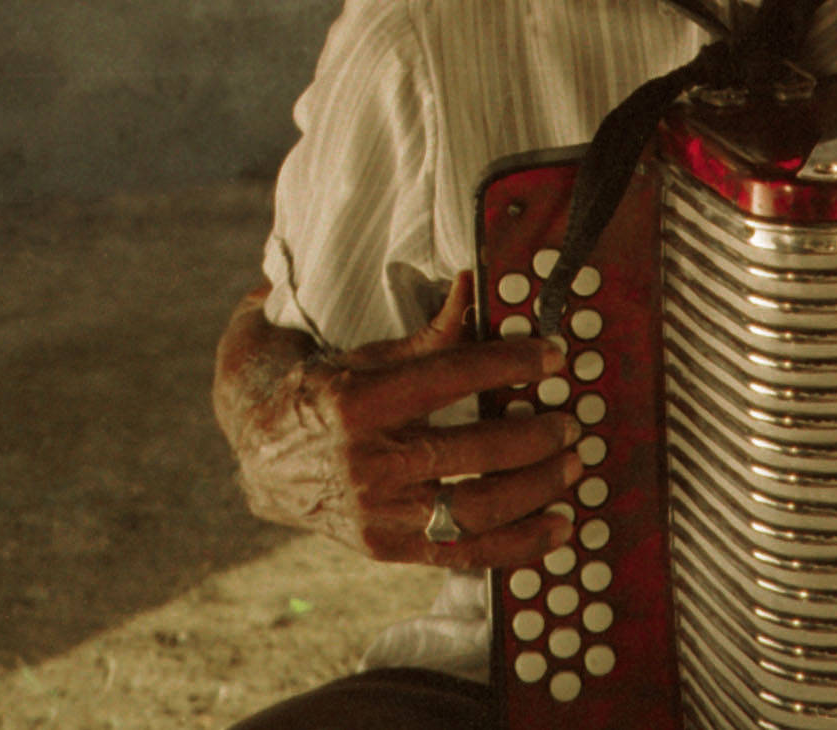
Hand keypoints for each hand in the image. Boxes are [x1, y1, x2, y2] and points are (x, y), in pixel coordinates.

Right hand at [214, 273, 582, 569]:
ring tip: (574, 467)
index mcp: (358, 402)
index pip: (449, 378)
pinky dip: (517, 546)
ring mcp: (374, 513)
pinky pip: (460, 554)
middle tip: (572, 422)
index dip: (509, 363)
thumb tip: (477, 282)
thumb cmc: (328, 393)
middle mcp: (365, 463)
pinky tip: (559, 529)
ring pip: (472, 511)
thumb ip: (431, 332)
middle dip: (534, 437)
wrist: (263, 457)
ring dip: (535, 490)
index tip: (555, 356)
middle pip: (470, 453)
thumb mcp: (369, 356)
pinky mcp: (383, 548)